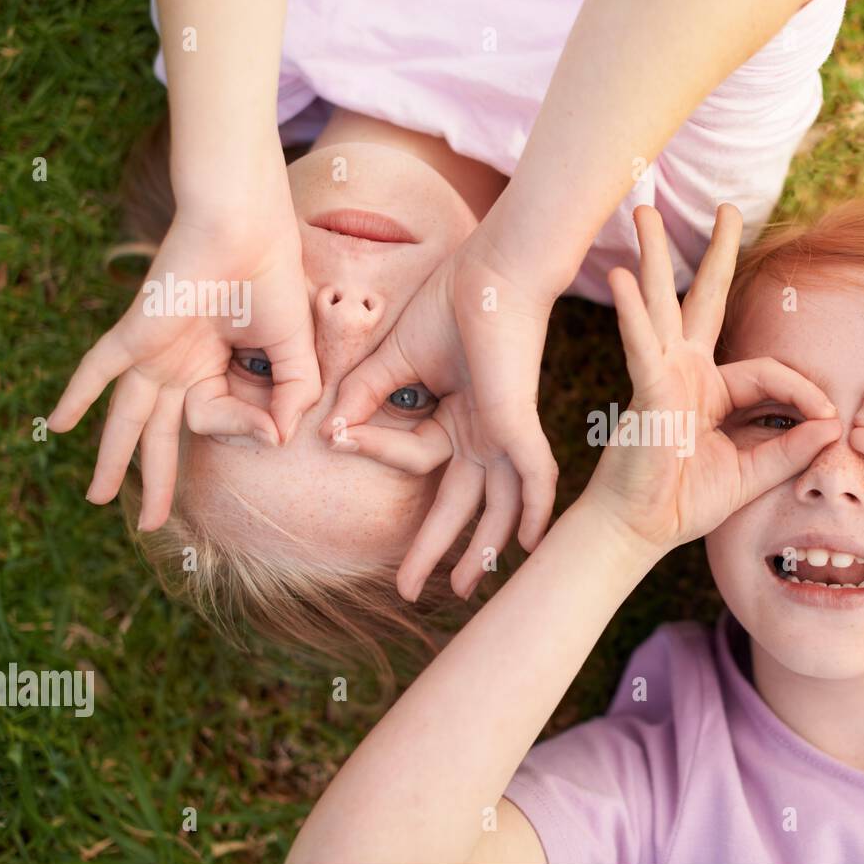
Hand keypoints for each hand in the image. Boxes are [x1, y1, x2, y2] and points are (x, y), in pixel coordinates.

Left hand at [49, 198, 320, 531]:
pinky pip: (100, 370)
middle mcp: (180, 365)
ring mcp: (155, 352)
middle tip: (150, 523)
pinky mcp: (137, 333)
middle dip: (155, 481)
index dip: (247, 430)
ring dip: (112, 459)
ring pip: (128, 417)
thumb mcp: (296, 352)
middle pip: (162, 435)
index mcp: (216, 368)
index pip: (220, 419)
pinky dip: (76, 396)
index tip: (271, 426)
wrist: (247, 230)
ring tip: (96, 498)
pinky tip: (55, 426)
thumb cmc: (273, 281)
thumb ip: (293, 395)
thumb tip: (280, 440)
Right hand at [320, 231, 560, 601]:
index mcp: (457, 420)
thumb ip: (365, 397)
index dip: (373, 450)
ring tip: (463, 589)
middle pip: (459, 505)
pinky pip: (535, 477)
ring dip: (478, 549)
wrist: (490, 272)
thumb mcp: (394, 361)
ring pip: (496, 505)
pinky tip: (528, 544)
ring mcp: (507, 432)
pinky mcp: (523, 423)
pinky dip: (534, 510)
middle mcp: (484, 434)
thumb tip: (328, 432)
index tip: (337, 434)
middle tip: (411, 591)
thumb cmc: (449, 305)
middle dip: (435, 550)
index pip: (412, 458)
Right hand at [583, 204, 840, 552]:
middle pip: (703, 301)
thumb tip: (833, 424)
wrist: (639, 529)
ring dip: (654, 257)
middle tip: (728, 208)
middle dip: (716, 253)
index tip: (829, 417)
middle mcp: (685, 372)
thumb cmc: (685, 502)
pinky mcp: (645, 391)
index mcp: (710, 390)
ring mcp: (661, 376)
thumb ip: (789, 447)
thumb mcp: (751, 473)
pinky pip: (642, 345)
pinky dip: (632, 312)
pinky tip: (621, 277)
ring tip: (644, 212)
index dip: (802, 391)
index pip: (767, 372)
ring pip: (662, 305)